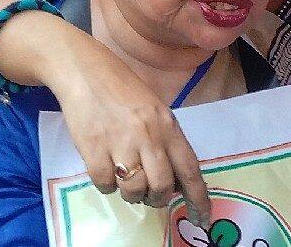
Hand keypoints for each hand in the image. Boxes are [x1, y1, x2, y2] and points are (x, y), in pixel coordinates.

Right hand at [39, 34, 209, 225]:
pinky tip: (105, 168)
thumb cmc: (124, 92)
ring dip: (131, 193)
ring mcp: (121, 142)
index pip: (190, 168)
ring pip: (134, 188)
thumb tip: (176, 179)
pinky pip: (105, 183)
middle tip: (150, 195)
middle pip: (162, 185)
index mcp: (169, 126)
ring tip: (126, 179)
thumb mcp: (156, 112)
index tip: (203, 217)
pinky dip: (106, 184)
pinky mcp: (93, 147)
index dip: (198, 196)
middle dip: (158, 198)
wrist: (87, 72)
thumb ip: (167, 141)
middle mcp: (149, 135)